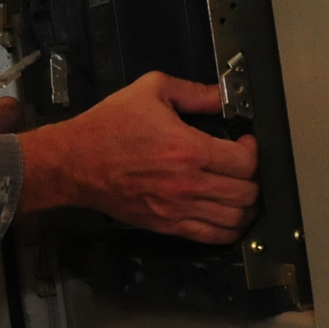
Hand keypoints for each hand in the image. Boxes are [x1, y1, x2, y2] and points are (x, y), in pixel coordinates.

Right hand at [16, 72, 256, 243]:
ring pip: (235, 219)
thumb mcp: (150, 91)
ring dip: (247, 206)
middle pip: (246, 193)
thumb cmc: (108, 127)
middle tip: (245, 166)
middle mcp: (188, 184)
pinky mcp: (167, 225)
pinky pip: (212, 237)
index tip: (245, 142)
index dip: (254, 150)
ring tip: (242, 191)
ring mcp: (178, 209)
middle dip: (254, 178)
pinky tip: (229, 216)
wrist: (74, 162)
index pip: (245, 161)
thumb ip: (192, 92)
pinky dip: (229, 230)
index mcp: (188, 149)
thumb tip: (220, 95)